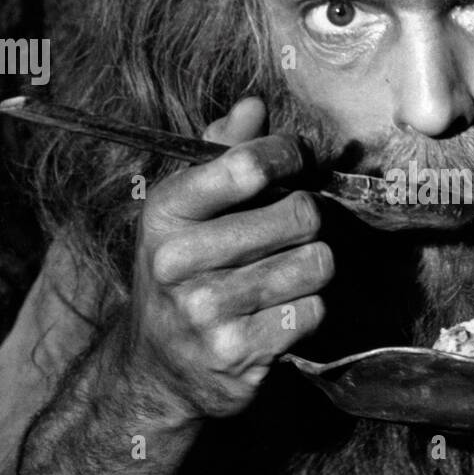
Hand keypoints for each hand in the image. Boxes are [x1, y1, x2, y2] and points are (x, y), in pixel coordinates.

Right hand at [119, 97, 333, 422]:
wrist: (158, 369)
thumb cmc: (184, 274)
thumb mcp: (186, 210)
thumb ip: (221, 152)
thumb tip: (254, 105)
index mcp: (164, 214)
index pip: (246, 165)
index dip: (288, 156)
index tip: (295, 162)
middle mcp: (178, 262)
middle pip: (300, 216)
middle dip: (305, 221)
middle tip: (288, 232)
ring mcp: (207, 312)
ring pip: (315, 264)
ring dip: (311, 267)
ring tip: (282, 274)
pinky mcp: (239, 354)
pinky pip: (313, 311)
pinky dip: (306, 310)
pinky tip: (277, 313)